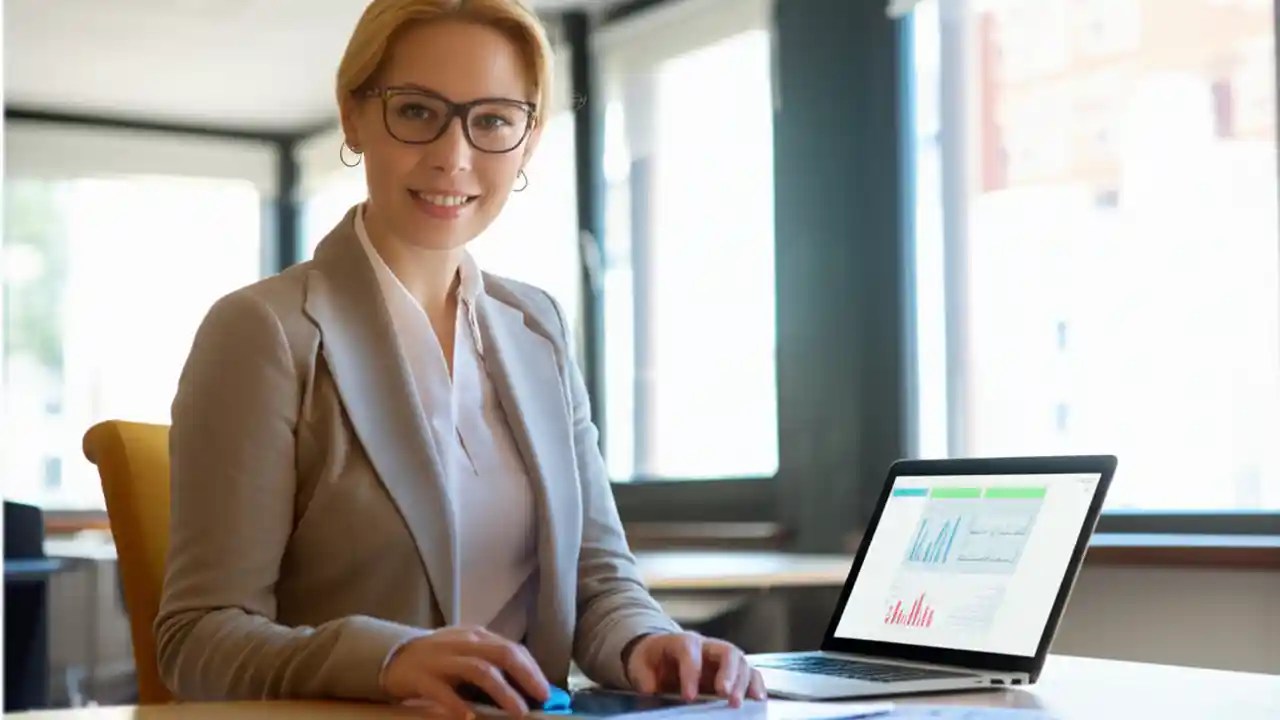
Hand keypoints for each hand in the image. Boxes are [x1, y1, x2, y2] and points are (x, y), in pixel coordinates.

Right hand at [382, 626, 550, 716]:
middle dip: (526, 676)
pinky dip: (457, 705)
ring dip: (502, 691)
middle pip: (501, 654)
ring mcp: (442, 659)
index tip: (547, 691)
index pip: (512, 648)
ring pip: (479, 670)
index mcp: (477, 636)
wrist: (394, 657)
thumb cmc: (440, 659)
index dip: (532, 669)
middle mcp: (462, 644)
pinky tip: (468, 718)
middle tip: (541, 698)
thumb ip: (492, 662)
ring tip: (517, 711)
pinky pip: (442, 691)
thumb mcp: (467, 652)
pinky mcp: (421, 677)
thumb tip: (527, 686)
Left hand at [624, 632, 765, 706]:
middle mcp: (707, 646)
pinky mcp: (731, 672)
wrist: (659, 655)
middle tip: (725, 695)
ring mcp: (721, 658)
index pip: (690, 651)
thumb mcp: (640, 666)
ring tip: (738, 703)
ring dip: (743, 682)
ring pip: (741, 662)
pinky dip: (756, 685)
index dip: (691, 672)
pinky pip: (749, 674)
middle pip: (726, 651)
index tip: (689, 697)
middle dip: (728, 673)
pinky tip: (758, 700)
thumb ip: (644, 677)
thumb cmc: (651, 660)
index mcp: (682, 642)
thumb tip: (651, 689)